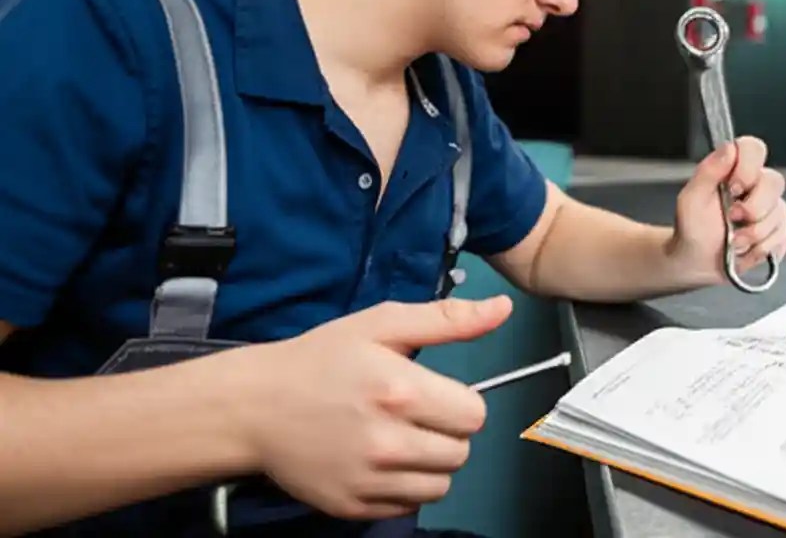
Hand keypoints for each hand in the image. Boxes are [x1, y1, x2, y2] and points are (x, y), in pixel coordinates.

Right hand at [226, 296, 511, 519]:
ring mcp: (369, 479)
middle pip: (461, 453)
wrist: (253, 406)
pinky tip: (378, 461)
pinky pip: (408, 506)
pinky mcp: (352, 506)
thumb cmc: (319, 359)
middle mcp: (388, 441)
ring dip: (430, 464)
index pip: (474, 415)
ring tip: (399, 439)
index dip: (460, 402)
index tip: (434, 394)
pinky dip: (403, 488)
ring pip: (440, 486)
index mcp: (401, 392)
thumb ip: (448, 320)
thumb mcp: (381, 325)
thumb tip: (503, 308)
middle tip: (413, 416)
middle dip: (446, 433)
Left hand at [668, 136, 785, 282]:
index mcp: (734, 170)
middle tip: (731, 219)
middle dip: (752, 208)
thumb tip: (730, 148)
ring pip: (779, 213)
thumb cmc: (692, 229)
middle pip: (774, 182)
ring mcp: (772, 209)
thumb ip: (708, 171)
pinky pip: (782, 236)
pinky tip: (744, 250)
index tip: (733, 188)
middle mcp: (757, 185)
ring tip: (733, 241)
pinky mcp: (780, 232)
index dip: (748, 166)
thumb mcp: (691, 200)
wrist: (697, 263)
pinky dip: (760, 248)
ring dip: (753, 233)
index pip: (754, 149)